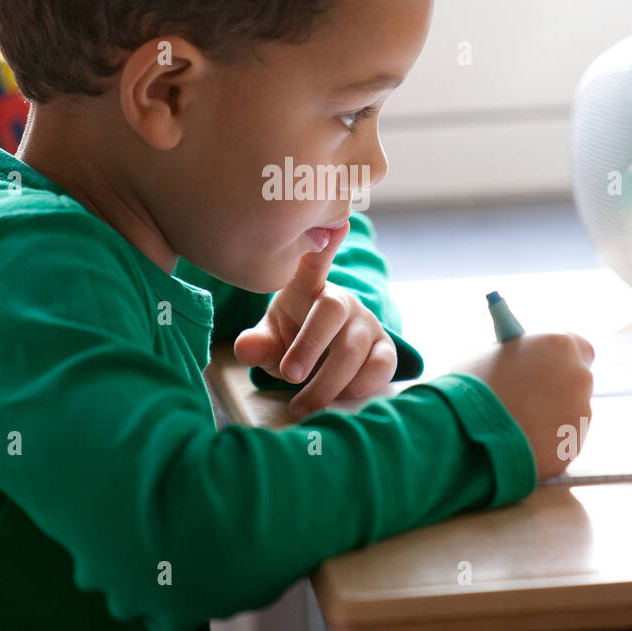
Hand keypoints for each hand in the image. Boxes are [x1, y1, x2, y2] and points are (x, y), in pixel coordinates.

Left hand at [233, 222, 397, 419]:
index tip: (334, 226)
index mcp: (306, 288)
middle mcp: (340, 300)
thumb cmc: (291, 342)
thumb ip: (257, 344)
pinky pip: (382, 365)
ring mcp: (366, 323)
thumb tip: (246, 347)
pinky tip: (339, 400)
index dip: (323, 246)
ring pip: (355, 346)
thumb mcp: (269, 341)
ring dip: (328, 380)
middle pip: (331, 311)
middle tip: (288, 375)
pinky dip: (360, 386)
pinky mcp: (384, 348)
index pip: (313, 263)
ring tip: (302, 404)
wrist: (323, 364)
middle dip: (309, 345)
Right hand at [452, 332, 594, 480]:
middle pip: (577, 382)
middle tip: (532, 398)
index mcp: (559, 345)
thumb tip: (524, 366)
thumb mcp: (492, 358)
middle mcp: (578, 377)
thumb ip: (519, 359)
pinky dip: (545, 443)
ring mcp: (580, 414)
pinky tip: (520, 443)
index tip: (551, 366)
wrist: (466, 435)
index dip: (563, 359)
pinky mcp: (572, 446)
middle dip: (558, 389)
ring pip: (571, 414)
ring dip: (551, 418)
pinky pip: (561, 441)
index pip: (580, 348)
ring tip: (517, 425)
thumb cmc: (472, 388)